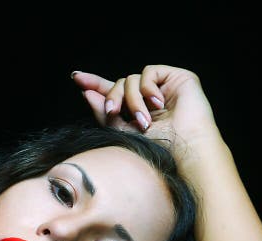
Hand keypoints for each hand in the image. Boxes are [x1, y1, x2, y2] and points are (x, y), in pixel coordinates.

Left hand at [71, 65, 220, 152]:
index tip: (76, 77)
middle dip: (112, 97)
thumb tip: (86, 94)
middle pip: (118, 84)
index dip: (94, 84)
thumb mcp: (124, 131)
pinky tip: (158, 104)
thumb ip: (105, 113)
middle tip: (112, 113)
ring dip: (132, 100)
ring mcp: (162, 85)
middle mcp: (148, 95)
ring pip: (130, 79)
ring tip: (144, 121)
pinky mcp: (175, 76)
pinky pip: (148, 72)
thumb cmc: (160, 146)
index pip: (112, 91)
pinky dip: (147, 88)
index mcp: (136, 108)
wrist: (186, 148)